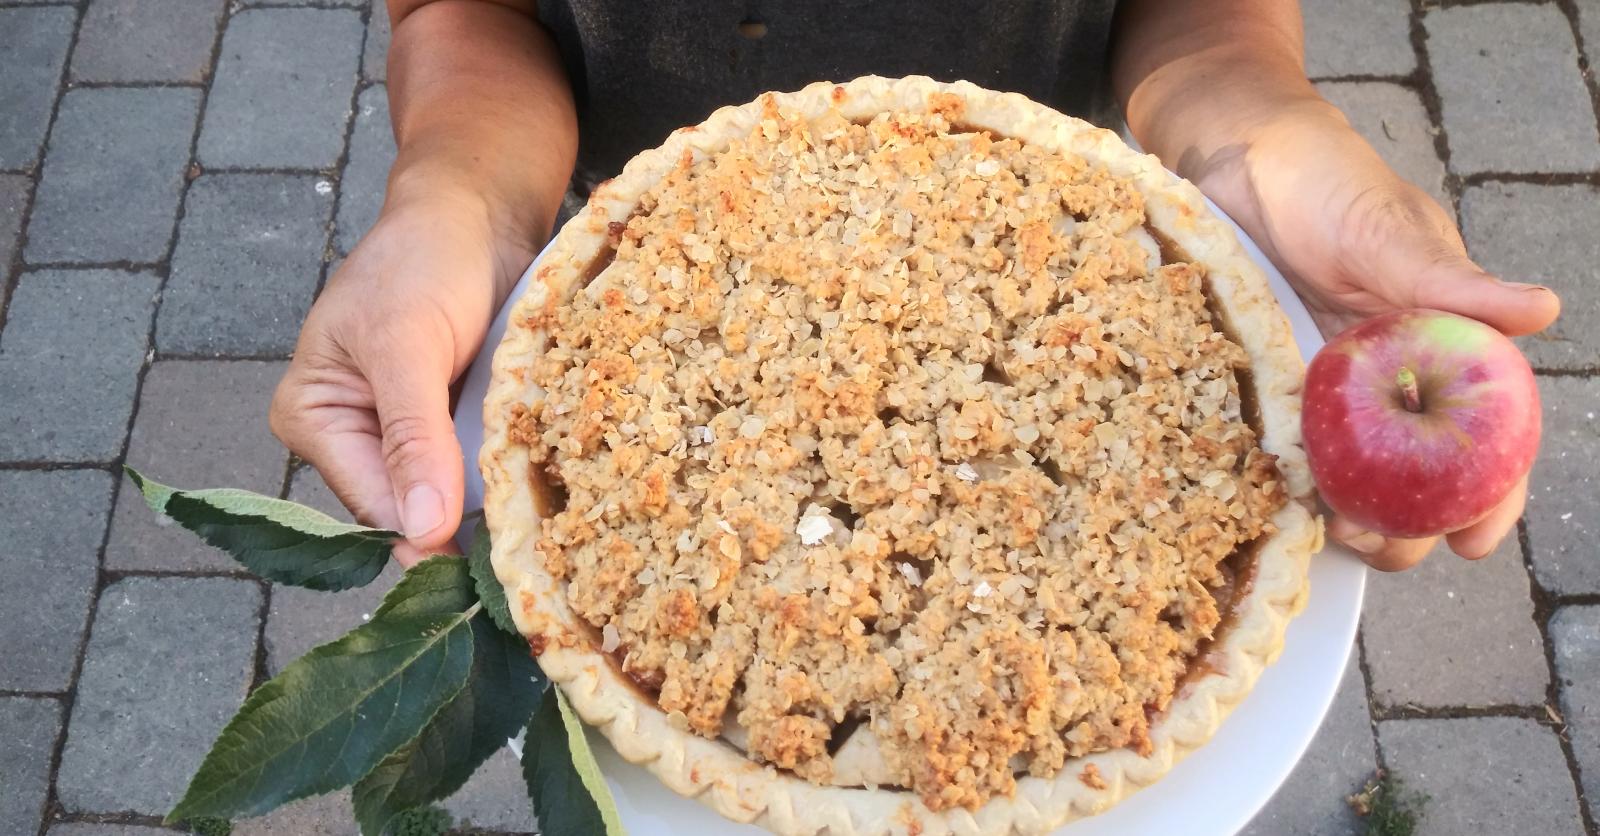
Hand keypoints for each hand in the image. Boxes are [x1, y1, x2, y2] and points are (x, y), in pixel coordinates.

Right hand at [271, 192, 530, 564]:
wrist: (478, 209)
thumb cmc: (425, 257)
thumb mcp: (408, 343)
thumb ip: (413, 436)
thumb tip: (421, 531)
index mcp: (314, 419)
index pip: (371, 503)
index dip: (428, 533)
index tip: (490, 559)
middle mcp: (355, 438)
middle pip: (411, 509)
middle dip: (465, 522)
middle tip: (531, 552)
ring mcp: (408, 436)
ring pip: (453, 497)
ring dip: (495, 504)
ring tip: (548, 527)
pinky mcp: (455, 427)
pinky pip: (482, 471)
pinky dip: (511, 476)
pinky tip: (548, 489)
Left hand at [1188, 98, 1559, 569]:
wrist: (1235, 162)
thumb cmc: (1326, 184)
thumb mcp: (1387, 234)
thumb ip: (1452, 282)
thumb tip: (1543, 310)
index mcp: (1443, 348)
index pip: (1483, 437)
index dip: (1487, 495)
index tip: (1473, 543)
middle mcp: (1389, 380)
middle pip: (1415, 476)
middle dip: (1407, 525)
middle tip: (1377, 541)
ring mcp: (1327, 390)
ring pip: (1351, 475)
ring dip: (1347, 513)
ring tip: (1329, 530)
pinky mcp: (1268, 387)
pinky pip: (1281, 446)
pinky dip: (1283, 481)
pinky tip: (1272, 507)